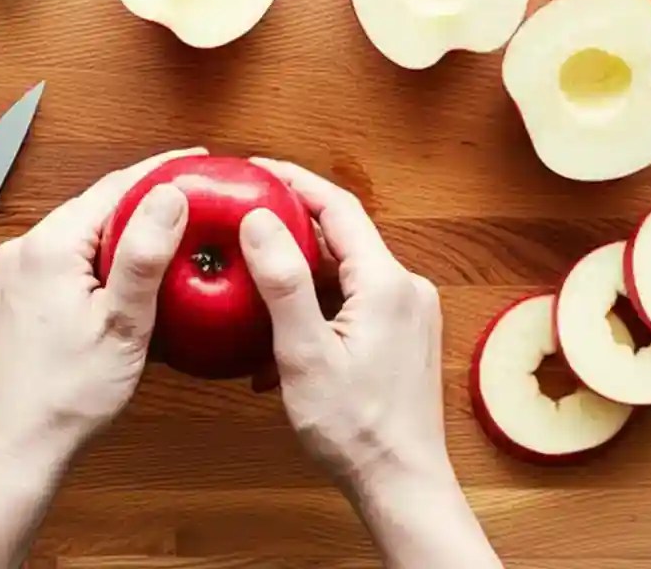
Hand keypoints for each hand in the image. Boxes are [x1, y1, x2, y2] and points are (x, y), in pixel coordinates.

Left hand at [0, 147, 199, 466]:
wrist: (9, 452)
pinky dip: (96, 261)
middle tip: (192, 199)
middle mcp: (21, 252)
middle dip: (144, 202)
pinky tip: (122, 281)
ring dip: (120, 235)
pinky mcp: (10, 299)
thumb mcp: (123, 325)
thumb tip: (170, 195)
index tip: (196, 159)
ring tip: (166, 239)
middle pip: (94, 209)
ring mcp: (11, 276)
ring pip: (78, 236)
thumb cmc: (62, 400)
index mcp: (48, 247)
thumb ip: (145, 255)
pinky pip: (61, 263)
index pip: (114, 186)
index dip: (161, 169)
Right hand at [239, 158, 499, 568]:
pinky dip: (316, 306)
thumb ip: (282, 282)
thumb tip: (257, 220)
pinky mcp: (403, 336)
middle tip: (242, 218)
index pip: (337, 206)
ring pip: (343, 271)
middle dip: (289, 225)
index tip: (253, 167)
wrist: (401, 483)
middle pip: (341, 236)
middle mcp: (406, 288)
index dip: (293, 180)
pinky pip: (353, 301)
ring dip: (298, 274)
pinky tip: (281, 336)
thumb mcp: (304, 353)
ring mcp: (408, 313)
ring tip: (251, 283)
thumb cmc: (355, 429)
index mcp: (385, 282)